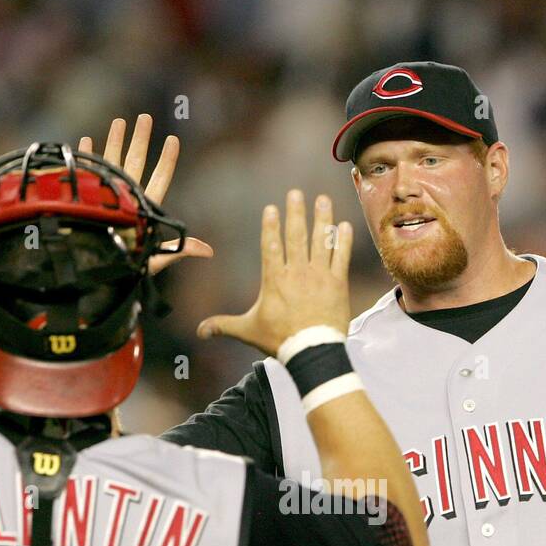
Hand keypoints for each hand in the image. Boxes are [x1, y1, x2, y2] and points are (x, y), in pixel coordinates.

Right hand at [78, 113, 212, 275]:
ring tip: (120, 120)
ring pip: (114, 161)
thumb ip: (180, 249)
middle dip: (141, 139)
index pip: (160, 178)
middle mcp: (127, 197)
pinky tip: (86, 141)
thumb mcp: (157, 257)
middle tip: (146, 117)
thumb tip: (208, 251)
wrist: (101, 276)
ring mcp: (108, 195)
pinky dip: (87, 156)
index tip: (174, 140)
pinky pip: (88, 172)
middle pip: (137, 161)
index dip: (167, 160)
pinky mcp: (89, 198)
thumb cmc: (129, 268)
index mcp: (144, 207)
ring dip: (116, 140)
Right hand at [197, 190, 352, 356]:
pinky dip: (344, 241)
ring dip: (322, 218)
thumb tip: (199, 331)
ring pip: (321, 241)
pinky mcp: (338, 284)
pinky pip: (341, 257)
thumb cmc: (280, 340)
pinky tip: (345, 225)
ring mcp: (319, 276)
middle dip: (296, 212)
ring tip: (323, 200)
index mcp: (274, 279)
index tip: (271, 208)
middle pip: (296, 236)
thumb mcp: (248, 330)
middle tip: (296, 193)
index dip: (271, 225)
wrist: (312, 352)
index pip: (271, 245)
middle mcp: (297, 272)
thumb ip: (224, 325)